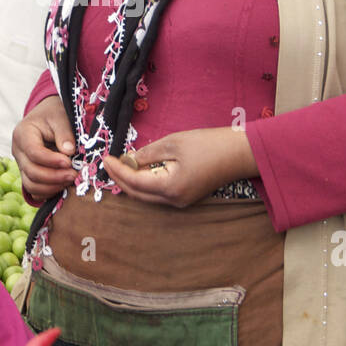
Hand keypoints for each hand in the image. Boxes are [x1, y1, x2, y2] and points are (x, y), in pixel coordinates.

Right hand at [12, 95, 75, 202]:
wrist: (48, 116)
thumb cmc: (54, 115)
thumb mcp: (60, 117)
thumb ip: (64, 133)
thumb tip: (69, 152)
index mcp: (22, 134)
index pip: (33, 152)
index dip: (51, 161)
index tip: (69, 162)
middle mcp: (18, 151)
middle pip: (31, 171)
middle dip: (54, 177)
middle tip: (74, 175)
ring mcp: (21, 164)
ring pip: (31, 184)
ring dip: (52, 186)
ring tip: (71, 180)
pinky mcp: (28, 174)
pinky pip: (34, 190)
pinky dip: (48, 192)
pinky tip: (63, 185)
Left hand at [102, 127, 254, 209]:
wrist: (240, 154)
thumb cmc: (209, 144)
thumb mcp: (174, 143)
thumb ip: (148, 153)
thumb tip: (129, 159)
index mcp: (169, 187)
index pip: (133, 182)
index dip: (117, 170)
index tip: (105, 157)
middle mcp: (173, 201)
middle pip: (137, 194)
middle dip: (120, 178)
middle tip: (108, 162)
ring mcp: (181, 202)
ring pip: (147, 196)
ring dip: (131, 182)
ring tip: (120, 165)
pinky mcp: (186, 197)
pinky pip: (158, 194)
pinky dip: (145, 183)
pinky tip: (140, 169)